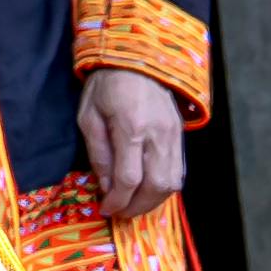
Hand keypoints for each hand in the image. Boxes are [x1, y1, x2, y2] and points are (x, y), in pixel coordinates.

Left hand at [77, 65, 188, 223]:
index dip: (118, 200)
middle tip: (119, 212)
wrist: (138, 58)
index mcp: (131, 127)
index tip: (106, 209)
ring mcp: (174, 136)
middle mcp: (158, 134)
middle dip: (137, 207)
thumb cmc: (106, 86)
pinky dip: (164, 187)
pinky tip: (147, 189)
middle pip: (156, 186)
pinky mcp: (181, 135)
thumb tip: (107, 187)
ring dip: (152, 201)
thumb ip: (98, 153)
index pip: (129, 178)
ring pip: (172, 183)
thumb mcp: (89, 116)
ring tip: (133, 204)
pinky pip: (178, 171)